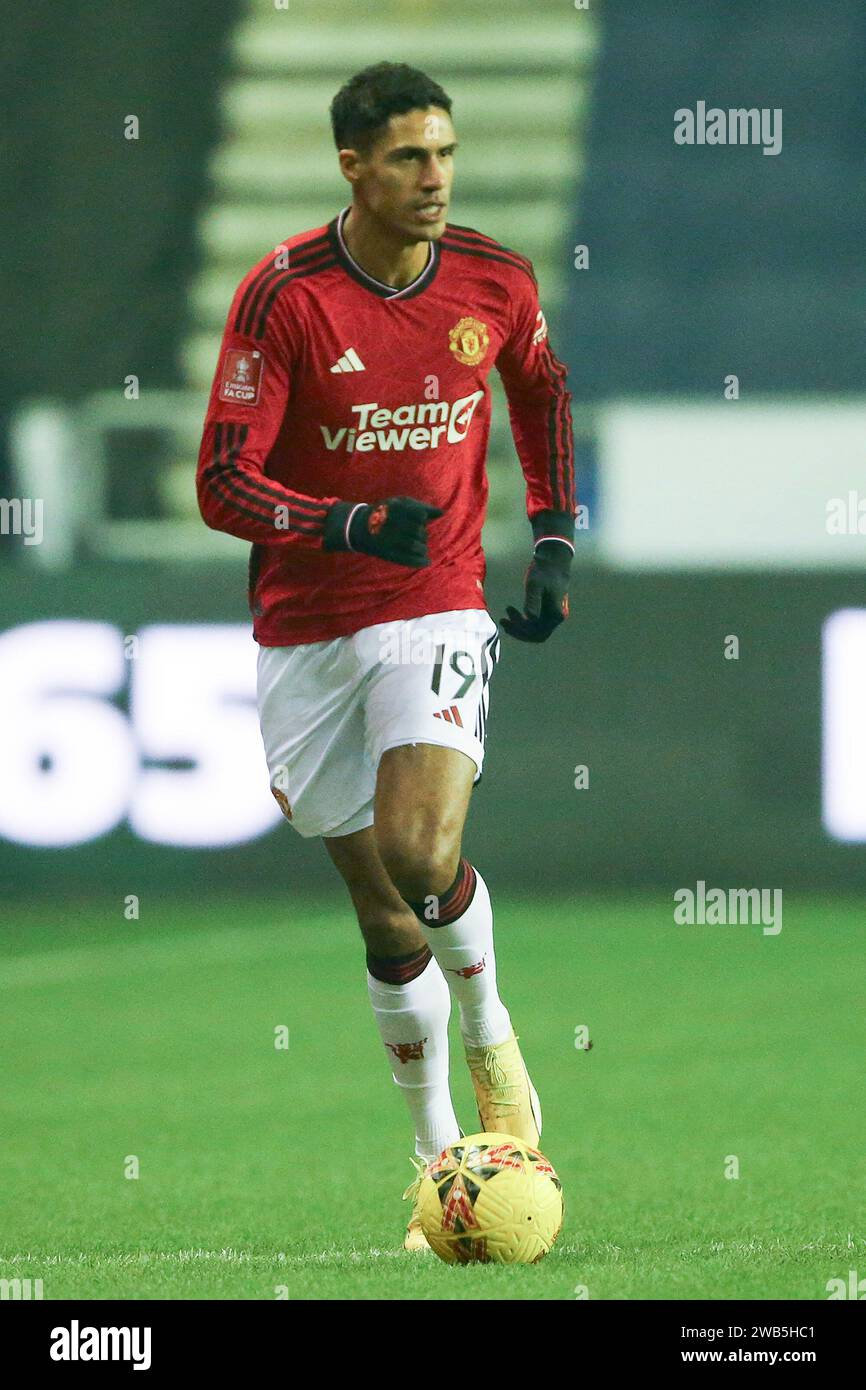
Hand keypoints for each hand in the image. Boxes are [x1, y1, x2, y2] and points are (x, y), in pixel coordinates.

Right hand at [324, 496, 443, 567]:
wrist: (360, 526)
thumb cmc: (387, 512)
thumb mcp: (401, 503)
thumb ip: (422, 507)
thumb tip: (442, 513)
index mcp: (395, 508)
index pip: (421, 515)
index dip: (422, 518)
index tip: (417, 519)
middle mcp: (392, 524)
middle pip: (420, 531)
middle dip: (422, 534)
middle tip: (415, 534)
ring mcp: (389, 540)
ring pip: (417, 546)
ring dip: (422, 548)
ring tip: (419, 546)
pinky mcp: (388, 554)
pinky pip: (408, 560)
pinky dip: (420, 561)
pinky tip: (426, 562)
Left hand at [500, 539, 571, 641]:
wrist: (553, 563)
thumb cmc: (544, 572)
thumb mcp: (535, 584)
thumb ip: (533, 601)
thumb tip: (530, 618)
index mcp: (556, 614)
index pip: (538, 630)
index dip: (522, 627)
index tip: (509, 612)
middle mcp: (556, 619)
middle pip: (537, 635)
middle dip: (519, 632)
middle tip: (503, 622)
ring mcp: (552, 617)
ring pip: (535, 632)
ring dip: (519, 630)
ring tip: (504, 621)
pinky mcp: (547, 614)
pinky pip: (535, 626)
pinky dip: (523, 625)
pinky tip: (511, 619)